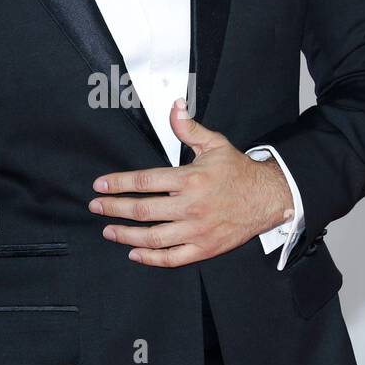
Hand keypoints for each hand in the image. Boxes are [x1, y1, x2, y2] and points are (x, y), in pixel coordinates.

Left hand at [89, 98, 293, 266]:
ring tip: (109, 230)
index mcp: (190, 179)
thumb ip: (189, 128)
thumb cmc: (238, 171)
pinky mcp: (205, 247)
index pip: (145, 181)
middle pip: (143, 210)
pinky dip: (151, 258)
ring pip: (154, 237)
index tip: (100, 186)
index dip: (118, 184)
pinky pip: (173, 257)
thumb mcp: (215, 144)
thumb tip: (174, 106)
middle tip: (96, 207)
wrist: (269, 197)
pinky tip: (135, 253)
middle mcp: (191, 206)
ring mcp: (197, 230)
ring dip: (126, 235)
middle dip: (114, 208)